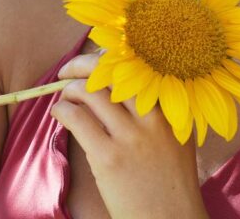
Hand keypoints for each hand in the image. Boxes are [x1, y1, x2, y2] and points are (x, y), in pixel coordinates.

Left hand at [51, 53, 208, 218]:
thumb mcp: (180, 138)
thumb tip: (124, 86)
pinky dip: (63, 109)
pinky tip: (60, 113)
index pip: (137, 65)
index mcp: (172, 108)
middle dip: (83, 65)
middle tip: (68, 70)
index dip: (111, 56)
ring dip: (70, 88)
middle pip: (111, 72)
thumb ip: (162, 111)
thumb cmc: (173, 182)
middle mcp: (153, 116)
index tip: (97, 58)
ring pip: (90, 91)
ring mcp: (131, 136)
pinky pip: (77, 119)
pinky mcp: (108, 157)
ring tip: (64, 95)